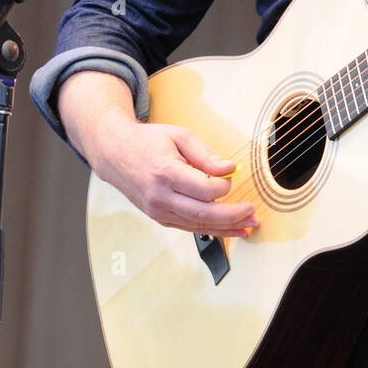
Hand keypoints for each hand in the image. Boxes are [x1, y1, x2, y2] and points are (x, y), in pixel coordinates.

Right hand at [93, 118, 259, 237]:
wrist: (116, 153)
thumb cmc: (147, 142)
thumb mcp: (179, 136)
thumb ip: (206, 154)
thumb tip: (229, 169)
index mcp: (166, 173)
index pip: (204, 190)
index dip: (224, 186)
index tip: (230, 176)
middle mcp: (160, 197)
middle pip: (203, 214)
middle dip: (233, 215)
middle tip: (252, 211)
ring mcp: (158, 211)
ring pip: (198, 226)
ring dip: (227, 227)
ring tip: (248, 225)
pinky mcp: (160, 217)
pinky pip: (189, 228)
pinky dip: (212, 230)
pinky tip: (230, 230)